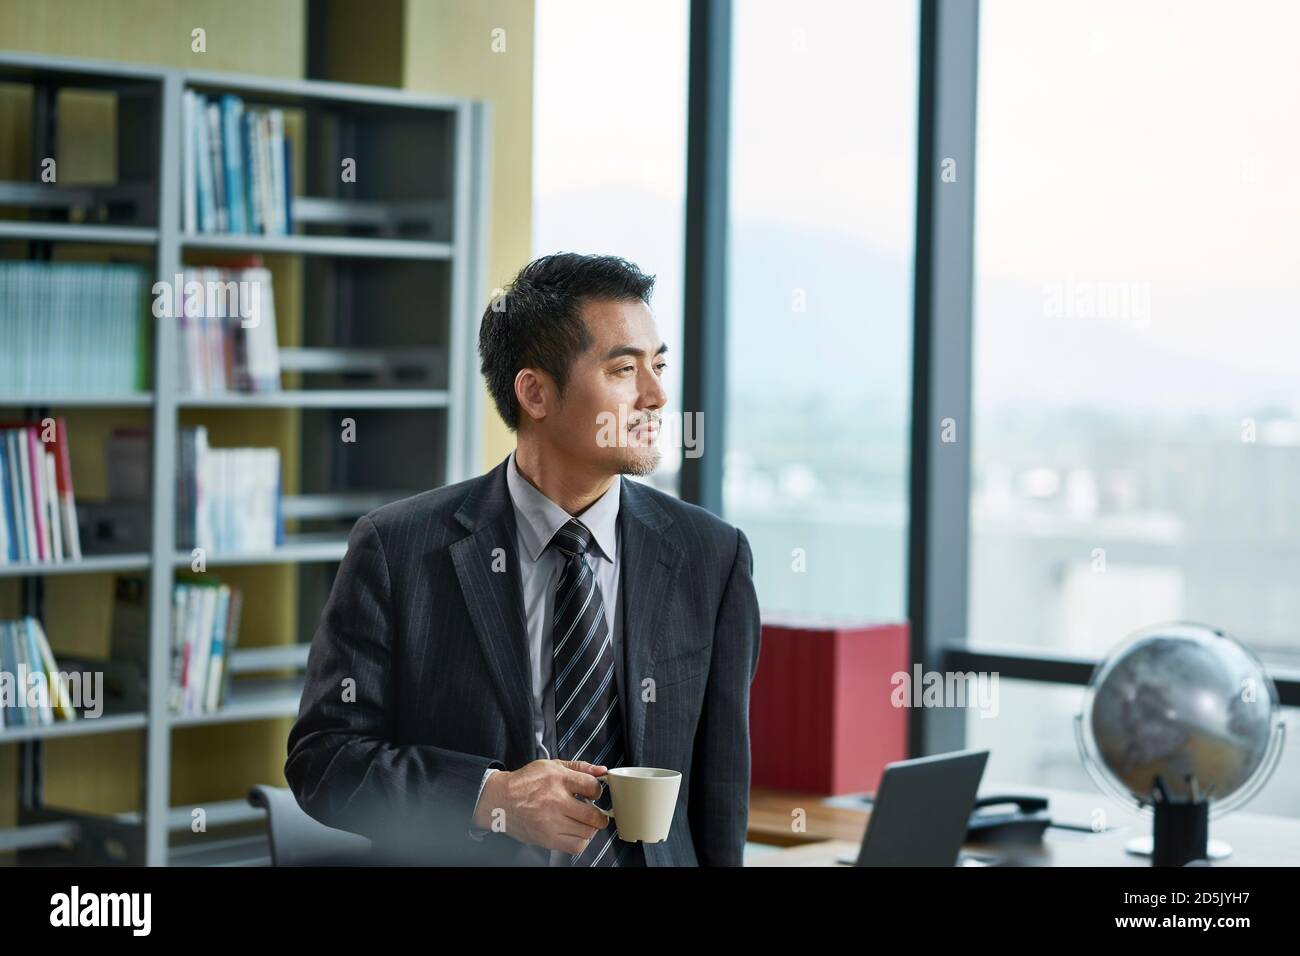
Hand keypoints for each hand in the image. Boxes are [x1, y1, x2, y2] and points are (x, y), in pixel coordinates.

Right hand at [473, 759, 610, 853]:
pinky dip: (579, 841)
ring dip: (589, 828)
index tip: (593, 794)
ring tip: (581, 821)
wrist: (500, 800)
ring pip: (586, 833)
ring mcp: (550, 822)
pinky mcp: (546, 838)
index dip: (597, 791)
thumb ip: (579, 767)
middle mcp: (555, 801)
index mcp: (558, 779)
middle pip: (593, 815)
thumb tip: (602, 771)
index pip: (592, 788)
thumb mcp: (552, 766)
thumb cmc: (526, 782)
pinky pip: (575, 846)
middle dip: (599, 815)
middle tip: (595, 813)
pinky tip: (573, 831)